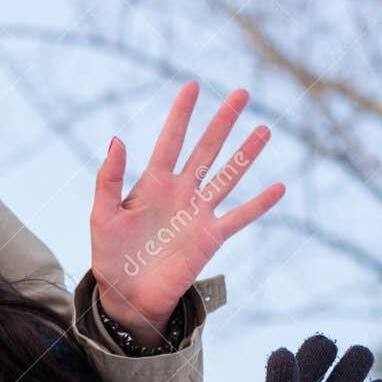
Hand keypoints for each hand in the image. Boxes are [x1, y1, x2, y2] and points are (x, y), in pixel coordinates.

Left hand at [91, 81, 285, 343]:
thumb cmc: (110, 256)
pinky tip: (279, 187)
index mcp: (151, 184)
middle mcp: (179, 192)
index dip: (181, 114)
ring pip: (227, 175)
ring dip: (246, 154)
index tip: (192, 85)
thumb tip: (116, 139)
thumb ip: (108, 179)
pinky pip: (240, 217)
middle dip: (222, 122)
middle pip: (206, 149)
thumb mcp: (102, 215)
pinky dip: (259, 204)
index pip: (170, 141)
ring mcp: (197, 213)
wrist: (126, 296)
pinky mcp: (211, 237)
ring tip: (264, 130)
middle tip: (241, 93)